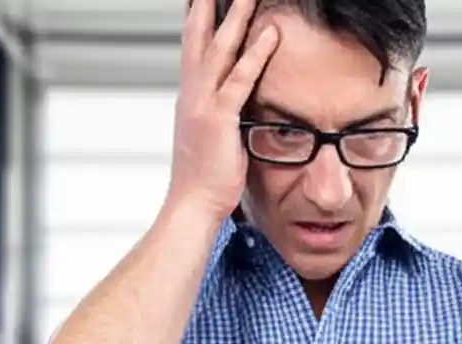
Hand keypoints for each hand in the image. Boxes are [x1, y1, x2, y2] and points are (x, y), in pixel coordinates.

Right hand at [167, 0, 279, 220]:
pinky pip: (240, 80)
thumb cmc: (203, 180)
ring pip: (220, 49)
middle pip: (199, 37)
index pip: (192, 47)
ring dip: (236, 17)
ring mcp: (203, 105)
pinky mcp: (219, 120)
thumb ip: (221, 117)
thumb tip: (233, 109)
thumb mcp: (213, 139)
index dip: (197, 18)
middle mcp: (191, 94)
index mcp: (190, 98)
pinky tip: (271, 34)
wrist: (192, 206)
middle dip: (207, 5)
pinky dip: (256, 55)